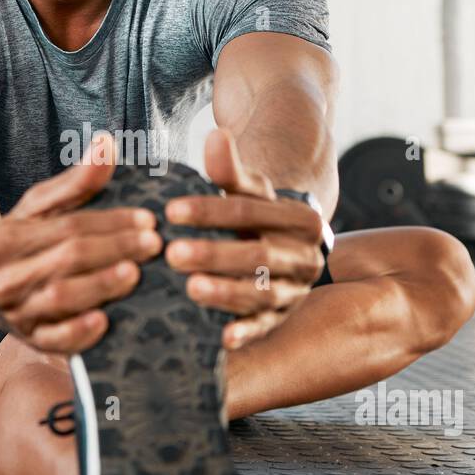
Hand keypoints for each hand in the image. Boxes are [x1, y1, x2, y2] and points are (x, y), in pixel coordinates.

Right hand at [0, 132, 162, 352]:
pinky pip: (52, 341)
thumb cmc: (17, 240)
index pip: (68, 227)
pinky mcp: (25, 339)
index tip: (148, 218)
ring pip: (60, 298)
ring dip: (101, 286)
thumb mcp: (39, 208)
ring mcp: (12, 312)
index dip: (111, 222)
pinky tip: (105, 322)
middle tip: (154, 244)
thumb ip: (76, 181)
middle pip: (67, 259)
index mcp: (3, 240)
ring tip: (136, 274)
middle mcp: (2, 277)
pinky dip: (78, 333)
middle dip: (114, 250)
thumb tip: (107, 143)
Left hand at [164, 128, 324, 349]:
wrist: (281, 249)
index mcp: (299, 218)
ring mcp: (295, 291)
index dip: (210, 211)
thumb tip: (215, 134)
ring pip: (263, 293)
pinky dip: (246, 334)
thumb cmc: (253, 216)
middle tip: (172, 253)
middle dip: (215, 253)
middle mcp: (303, 256)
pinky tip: (222, 339)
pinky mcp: (281, 319)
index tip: (170, 210)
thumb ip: (230, 168)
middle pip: (257, 254)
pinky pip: (266, 328)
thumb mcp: (247, 191)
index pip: (250, 211)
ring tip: (190, 288)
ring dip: (227, 292)